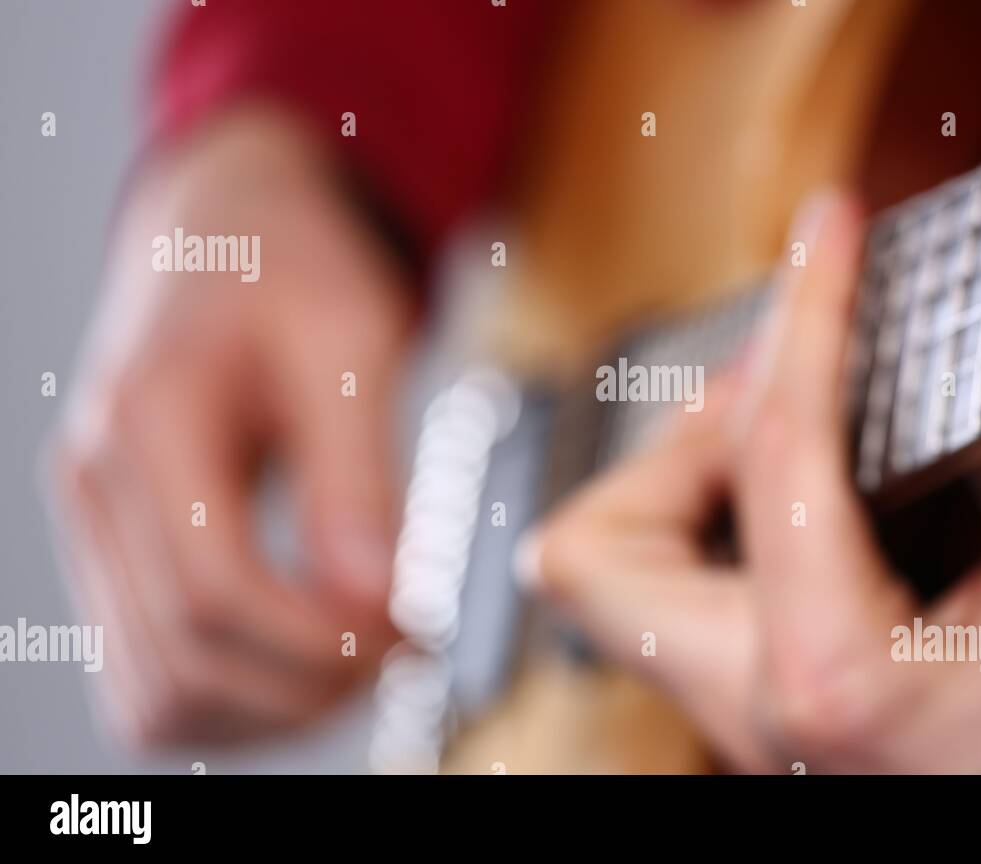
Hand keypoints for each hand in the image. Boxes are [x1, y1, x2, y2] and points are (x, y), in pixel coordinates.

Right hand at [48, 108, 409, 746]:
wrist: (228, 232)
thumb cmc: (293, 268)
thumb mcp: (350, 340)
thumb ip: (357, 474)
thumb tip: (378, 600)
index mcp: (148, 418)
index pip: (212, 589)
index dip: (320, 639)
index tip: (412, 632)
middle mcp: (98, 484)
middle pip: (182, 661)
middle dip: (308, 687)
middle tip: (406, 652)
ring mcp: (97, 527)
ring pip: (156, 695)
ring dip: (271, 710)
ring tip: (366, 663)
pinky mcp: (120, 554)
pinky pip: (154, 677)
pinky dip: (236, 701)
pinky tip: (312, 664)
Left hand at [525, 192, 980, 772]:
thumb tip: (944, 335)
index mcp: (829, 676)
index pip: (774, 451)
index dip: (807, 314)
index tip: (830, 240)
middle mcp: (754, 709)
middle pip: (592, 555)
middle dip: (668, 441)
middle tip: (767, 388)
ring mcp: (745, 718)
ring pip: (618, 584)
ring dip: (682, 479)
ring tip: (782, 425)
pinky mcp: (763, 712)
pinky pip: (683, 602)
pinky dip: (722, 522)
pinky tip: (811, 489)